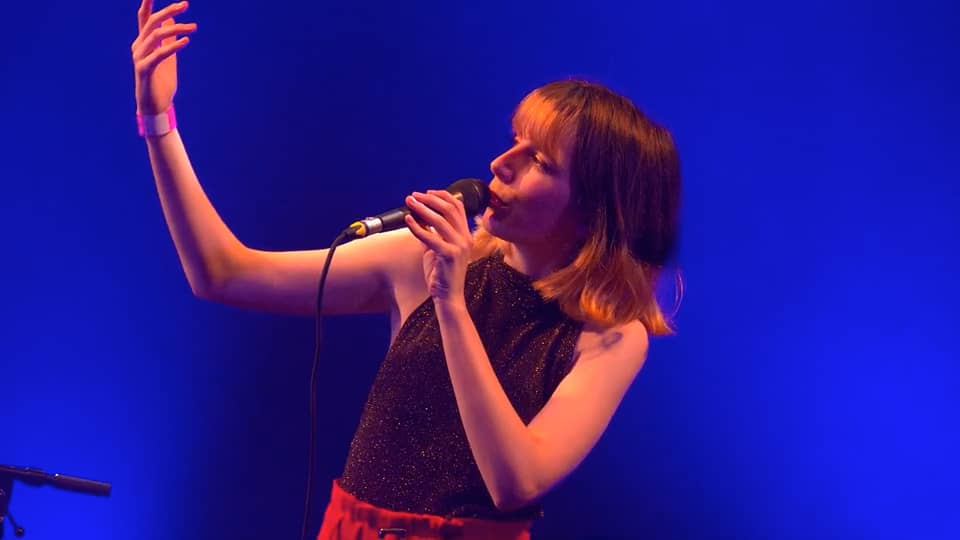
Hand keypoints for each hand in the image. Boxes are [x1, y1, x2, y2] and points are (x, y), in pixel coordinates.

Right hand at [131, 1, 196, 114]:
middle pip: (151, 22)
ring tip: (193, 27)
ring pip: (156, 36)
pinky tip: (186, 41)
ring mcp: (139, 58)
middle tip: (186, 4)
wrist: (155, 106)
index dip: (149, 3)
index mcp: (143, 42)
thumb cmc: (161, 80)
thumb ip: (168, 38)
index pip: (144, 18)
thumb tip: (173, 19)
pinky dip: (173, 46)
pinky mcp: (144, 70)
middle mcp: (138, 47)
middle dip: (168, 11)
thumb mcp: (168, 55)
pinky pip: (158, 54)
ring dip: (176, 29)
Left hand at [404, 190, 472, 305]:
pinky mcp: (449, 255)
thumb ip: (431, 233)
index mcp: (465, 235)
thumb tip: (419, 217)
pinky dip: (417, 227)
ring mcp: (459, 247)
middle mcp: (465, 238)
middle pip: (449, 209)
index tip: (426, 193)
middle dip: (430, 199)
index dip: (442, 196)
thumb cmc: (441, 274)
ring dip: (422, 208)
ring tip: (409, 203)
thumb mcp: (436, 249)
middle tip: (414, 196)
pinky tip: (408, 220)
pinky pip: (431, 237)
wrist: (448, 296)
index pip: (458, 207)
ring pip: (440, 220)